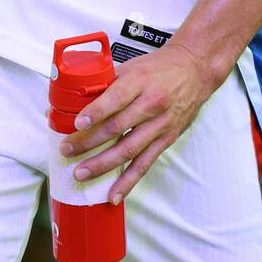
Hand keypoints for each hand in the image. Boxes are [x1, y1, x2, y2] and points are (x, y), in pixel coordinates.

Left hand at [57, 42, 215, 203]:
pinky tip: (114, 194)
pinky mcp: (166, 140)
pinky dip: (129, 181)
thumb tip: (76, 98)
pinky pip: (145, 164)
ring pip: (128, 150)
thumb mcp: (132, 67)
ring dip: (103, 164)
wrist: (194, 71)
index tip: (77, 123)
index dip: (95, 112)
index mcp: (139, 82)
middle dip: (89, 142)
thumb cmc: (159, 68)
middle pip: (117, 127)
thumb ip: (107, 83)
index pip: (115, 99)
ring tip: (82, 172)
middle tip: (67, 150)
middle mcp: (151, 104)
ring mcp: (160, 125)